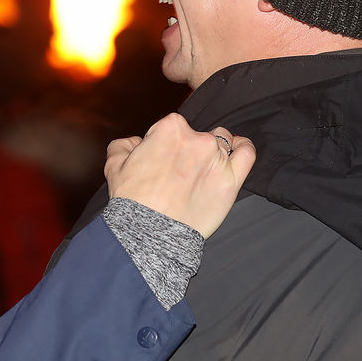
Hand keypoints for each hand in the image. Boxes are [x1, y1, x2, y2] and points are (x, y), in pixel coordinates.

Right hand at [104, 113, 254, 237]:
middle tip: (178, 173)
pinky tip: (238, 148)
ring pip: (221, 143)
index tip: (163, 160)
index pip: (173, 127)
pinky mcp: (231, 179)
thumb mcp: (114, 166)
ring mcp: (217, 158)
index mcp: (171, 128)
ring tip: (202, 171)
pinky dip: (243, 147)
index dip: (166, 144)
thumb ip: (123, 145)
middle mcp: (197, 138)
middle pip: (198, 135)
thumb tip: (134, 143)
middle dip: (189, 150)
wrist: (150, 233)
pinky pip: (246, 154)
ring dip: (212, 153)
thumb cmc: (132, 201)